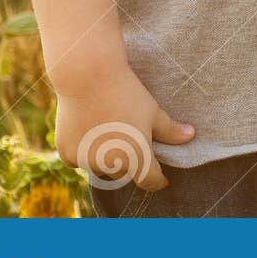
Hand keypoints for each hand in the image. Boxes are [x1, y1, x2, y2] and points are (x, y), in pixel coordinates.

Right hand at [53, 66, 195, 191]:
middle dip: (129, 163)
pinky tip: (88, 132)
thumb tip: (190, 136)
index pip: (150, 181)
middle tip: (130, 142)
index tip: (161, 178)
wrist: (88, 76)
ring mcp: (85, 161)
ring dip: (105, 159)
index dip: (158, 180)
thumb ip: (170, 130)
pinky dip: (83, 152)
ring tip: (108, 133)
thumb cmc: (126, 92)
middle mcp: (110, 166)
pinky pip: (78, 160)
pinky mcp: (66, 154)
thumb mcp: (152, 111)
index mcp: (136, 158)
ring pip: (100, 168)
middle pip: (123, 173)